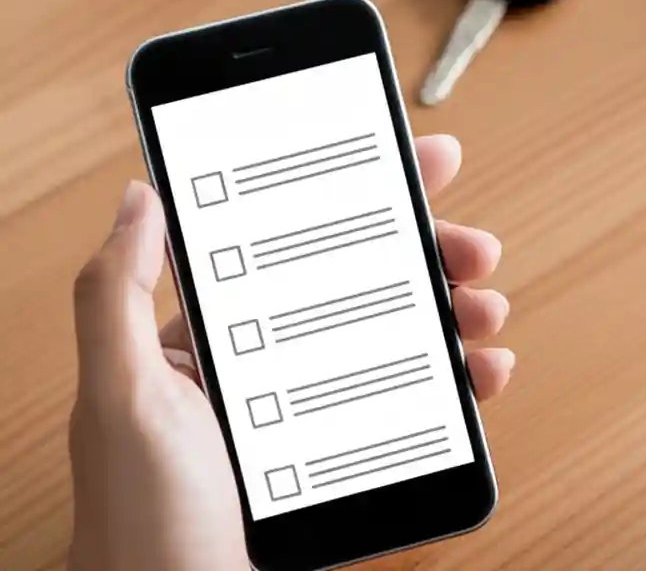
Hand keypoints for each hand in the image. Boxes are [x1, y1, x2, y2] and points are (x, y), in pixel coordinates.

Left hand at [68, 135, 510, 570]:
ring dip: (458, 314)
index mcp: (219, 342)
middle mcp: (276, 373)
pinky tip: (484, 376)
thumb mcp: (119, 398)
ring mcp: (321, 419)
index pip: (300, 247)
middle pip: (369, 290)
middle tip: (474, 247)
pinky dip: (465, 387)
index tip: (412, 164)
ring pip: (406, 344)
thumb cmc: (140, 525)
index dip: (363, 199)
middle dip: (431, 255)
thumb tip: (141, 196)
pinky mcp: (357, 463)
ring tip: (486, 311)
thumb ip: (116, 293)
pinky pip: (423, 412)